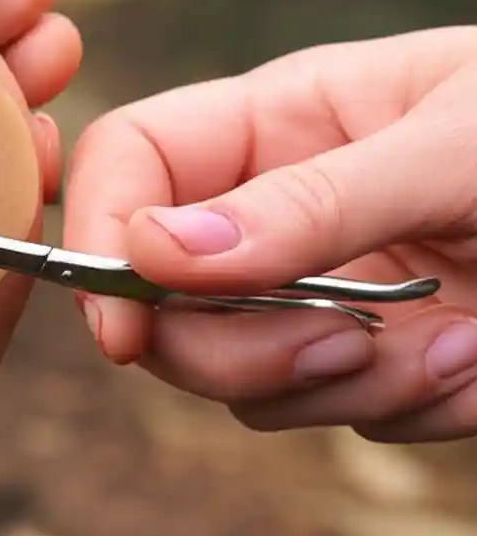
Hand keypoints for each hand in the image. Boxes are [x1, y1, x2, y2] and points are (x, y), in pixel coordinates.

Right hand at [65, 27, 476, 442]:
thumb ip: (309, 200)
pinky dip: (404, 408)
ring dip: (339, 383)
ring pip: (232, 373)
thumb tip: (154, 250)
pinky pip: (325, 414)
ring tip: (456, 341)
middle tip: (333, 347)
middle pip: (158, 295)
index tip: (125, 325)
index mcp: (275, 121)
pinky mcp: (366, 358)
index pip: (127, 163)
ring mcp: (313, 288)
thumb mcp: (455, 147)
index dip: (95, 235)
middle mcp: (272, 209)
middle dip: (232, 344)